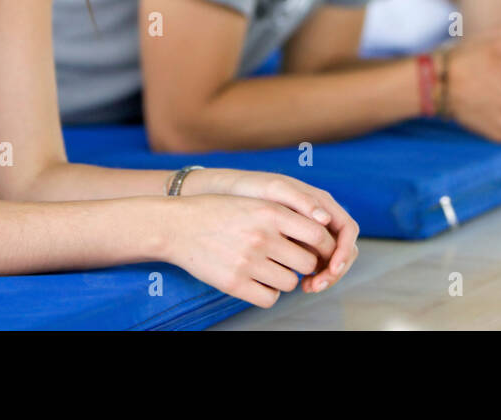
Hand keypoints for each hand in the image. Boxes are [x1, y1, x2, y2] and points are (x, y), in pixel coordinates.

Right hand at [184, 169, 359, 293]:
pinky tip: (258, 282)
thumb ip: (285, 214)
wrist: (176, 225)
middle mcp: (262, 236)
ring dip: (285, 279)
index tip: (318, 249)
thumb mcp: (254, 202)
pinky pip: (269, 298)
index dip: (323, 245)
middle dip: (304, 264)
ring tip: (270, 268)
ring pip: (290, 283)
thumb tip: (320, 230)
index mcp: (270, 211)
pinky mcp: (234, 283)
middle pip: (307, 262)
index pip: (317, 234)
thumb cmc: (218, 211)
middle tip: (292, 260)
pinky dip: (268, 293)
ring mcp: (247, 261)